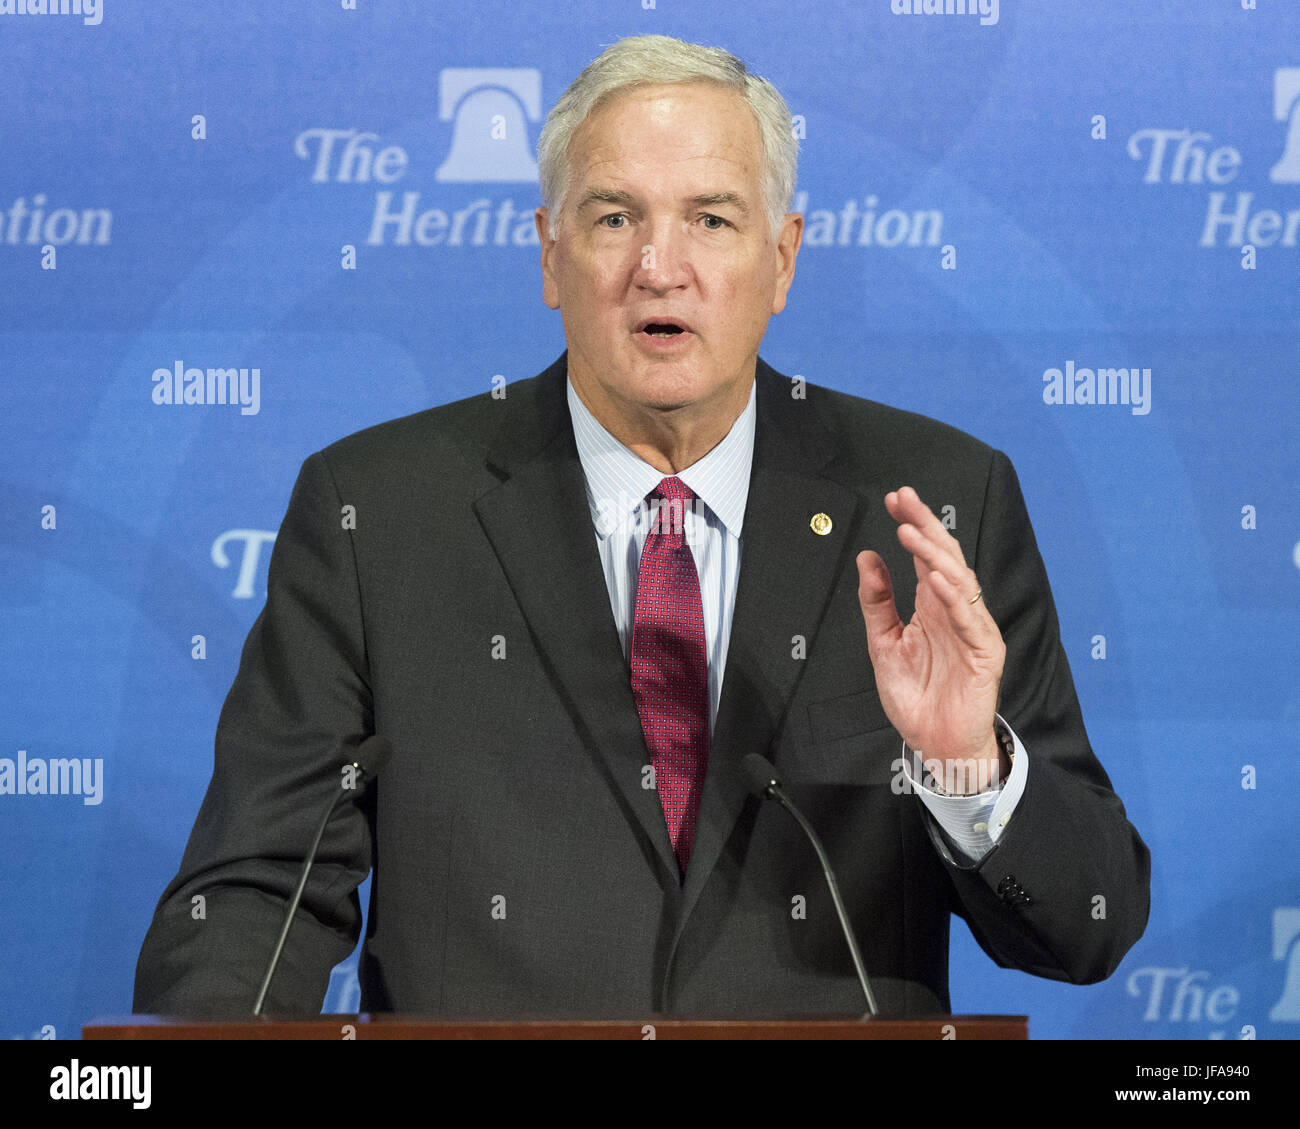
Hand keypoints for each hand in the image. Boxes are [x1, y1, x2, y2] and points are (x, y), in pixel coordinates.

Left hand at [857, 486, 1005, 785]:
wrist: (937, 743)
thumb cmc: (917, 696)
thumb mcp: (883, 643)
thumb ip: (877, 602)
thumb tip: (867, 558)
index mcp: (932, 605)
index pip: (925, 555)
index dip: (913, 525)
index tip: (894, 499)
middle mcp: (954, 611)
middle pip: (944, 557)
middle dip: (925, 526)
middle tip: (904, 500)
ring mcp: (972, 629)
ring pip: (958, 581)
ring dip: (934, 555)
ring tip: (910, 532)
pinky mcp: (984, 652)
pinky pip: (969, 619)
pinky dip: (953, 596)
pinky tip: (935, 577)